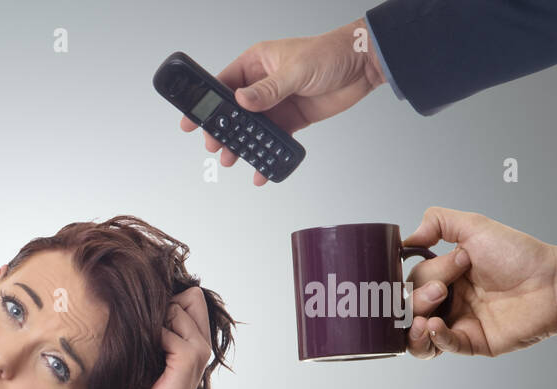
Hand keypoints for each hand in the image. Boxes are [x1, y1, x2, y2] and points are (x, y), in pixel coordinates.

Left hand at [131, 286, 212, 388]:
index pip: (193, 296)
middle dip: (162, 310)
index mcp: (198, 340)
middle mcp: (203, 341)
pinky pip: (163, 331)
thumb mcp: (152, 353)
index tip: (153, 324)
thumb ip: (157, 328)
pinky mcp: (190, 356)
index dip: (171, 301)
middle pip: (186, 297)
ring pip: (174, 310)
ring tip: (146, 351)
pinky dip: (149, 341)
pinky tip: (145, 360)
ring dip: (153, 325)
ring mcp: (200, 347)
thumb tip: (144, 300)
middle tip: (149, 340)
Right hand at [179, 18, 385, 184]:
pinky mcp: (290, 120)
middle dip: (222, 130)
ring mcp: (275, 103)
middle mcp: (262, 84)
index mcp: (257, 63)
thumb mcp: (297, 70)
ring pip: (250, 129)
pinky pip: (273, 140)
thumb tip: (242, 101)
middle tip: (214, 146)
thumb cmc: (331, 53)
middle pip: (233, 111)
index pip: (223, 83)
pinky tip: (260, 168)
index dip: (206, 103)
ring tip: (232, 160)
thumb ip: (268, 89)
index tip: (191, 120)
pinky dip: (266, 154)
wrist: (365, 65)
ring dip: (242, 145)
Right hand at [403, 207, 556, 357]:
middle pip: (411, 309)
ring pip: (418, 336)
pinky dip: (435, 338)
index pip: (413, 283)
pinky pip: (443, 347)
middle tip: (442, 290)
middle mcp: (449, 300)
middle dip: (417, 301)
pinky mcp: (472, 342)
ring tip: (423, 319)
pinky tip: (435, 326)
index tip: (442, 271)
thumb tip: (408, 238)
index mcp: (446, 276)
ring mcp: (459, 322)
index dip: (419, 280)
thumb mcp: (476, 227)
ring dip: (412, 330)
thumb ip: (439, 221)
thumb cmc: (522, 256)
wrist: (553, 282)